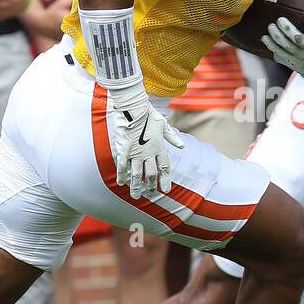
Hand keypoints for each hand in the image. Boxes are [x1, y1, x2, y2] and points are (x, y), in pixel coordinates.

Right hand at [106, 80, 184, 198]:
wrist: (133, 107)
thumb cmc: (149, 114)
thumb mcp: (164, 125)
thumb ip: (172, 137)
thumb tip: (182, 146)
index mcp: (159, 147)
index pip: (164, 167)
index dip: (165, 180)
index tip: (166, 190)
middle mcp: (148, 152)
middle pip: (151, 174)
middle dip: (150, 186)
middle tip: (150, 194)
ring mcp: (135, 152)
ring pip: (137, 174)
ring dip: (136, 186)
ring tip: (136, 196)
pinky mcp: (123, 149)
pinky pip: (122, 166)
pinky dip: (121, 175)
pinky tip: (120, 183)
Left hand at [263, 0, 303, 73]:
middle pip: (298, 39)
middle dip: (288, 29)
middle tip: (279, 19)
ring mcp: (298, 55)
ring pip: (287, 46)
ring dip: (277, 36)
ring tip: (270, 26)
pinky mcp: (289, 59)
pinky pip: (278, 52)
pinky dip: (271, 45)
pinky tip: (264, 37)